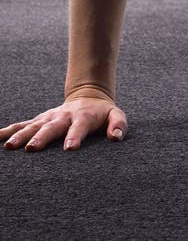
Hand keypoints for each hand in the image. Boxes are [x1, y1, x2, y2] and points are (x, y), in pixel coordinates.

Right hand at [1, 91, 127, 151]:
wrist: (88, 96)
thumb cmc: (102, 113)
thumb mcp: (115, 114)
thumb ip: (118, 124)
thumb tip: (116, 137)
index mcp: (83, 117)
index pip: (79, 127)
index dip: (75, 137)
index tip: (70, 149)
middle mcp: (63, 117)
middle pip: (52, 127)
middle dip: (42, 137)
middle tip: (32, 148)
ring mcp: (49, 117)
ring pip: (34, 126)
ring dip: (22, 135)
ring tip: (9, 147)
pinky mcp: (40, 120)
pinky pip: (22, 124)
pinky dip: (9, 130)